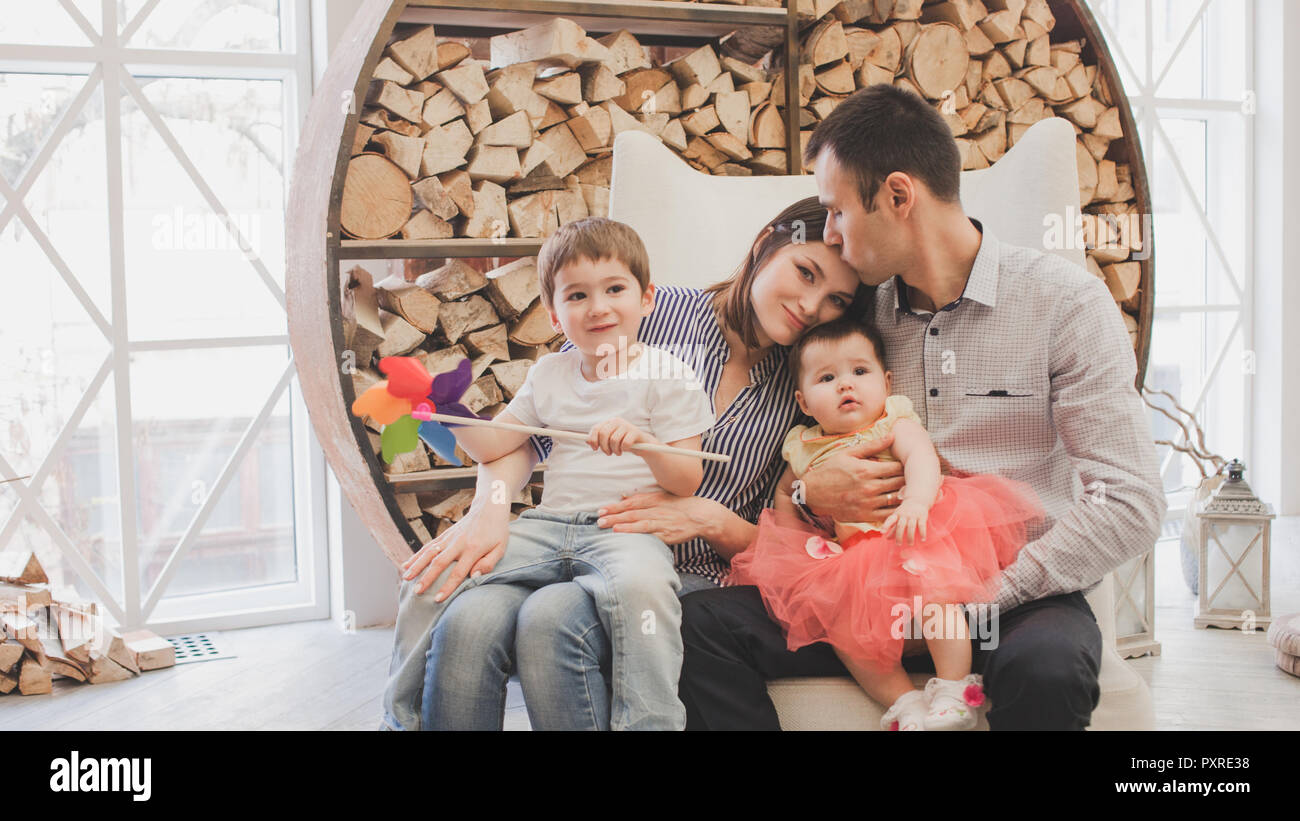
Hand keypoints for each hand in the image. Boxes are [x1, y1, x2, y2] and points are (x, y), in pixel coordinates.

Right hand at [400, 503, 509, 600]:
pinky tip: (406, 564)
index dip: (447, 586)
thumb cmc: (496, 531)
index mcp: (473, 549)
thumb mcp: (500, 548)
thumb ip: (488, 563)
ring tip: (406, 578)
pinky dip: (416, 555)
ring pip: (429, 552)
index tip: (438, 599)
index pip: (458, 572)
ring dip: (417, 565)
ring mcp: (449, 538)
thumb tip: (474, 576)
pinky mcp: (444, 535)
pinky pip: (428, 546)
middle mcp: (458, 543)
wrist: (489, 508)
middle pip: (439, 563)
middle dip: (427, 578)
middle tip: (416, 592)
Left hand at [587, 416, 651, 455]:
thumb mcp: (610, 440)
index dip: (593, 439)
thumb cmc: (624, 442)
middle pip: (603, 434)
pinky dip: (624, 449)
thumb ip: (599, 439)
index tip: (594, 449)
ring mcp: (626, 425)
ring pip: (614, 440)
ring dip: (615, 450)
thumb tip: (586, 441)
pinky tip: (625, 449)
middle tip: (608, 453)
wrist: (643, 444)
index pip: (596, 428)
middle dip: (604, 447)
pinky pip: (625, 443)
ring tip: (618, 452)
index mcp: (609, 422)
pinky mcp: (635, 432)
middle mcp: (617, 421)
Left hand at [595, 491, 718, 544]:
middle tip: (599, 519)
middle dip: (615, 516)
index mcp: (654, 499)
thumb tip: (623, 497)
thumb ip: (642, 498)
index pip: (631, 503)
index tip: (602, 509)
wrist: (700, 515)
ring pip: (640, 523)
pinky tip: (629, 538)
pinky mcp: (667, 535)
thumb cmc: (679, 506)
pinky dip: (639, 535)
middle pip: (632, 513)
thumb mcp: (661, 497)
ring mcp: (662, 522)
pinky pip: (651, 535)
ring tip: (610, 527)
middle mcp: (656, 510)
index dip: (615, 506)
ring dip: (624, 525)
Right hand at [802, 436, 905, 522]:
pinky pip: (888, 515)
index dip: (904, 466)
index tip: (904, 466)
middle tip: (909, 478)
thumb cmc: (830, 470)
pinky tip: (897, 505)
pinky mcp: (865, 515)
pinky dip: (896, 511)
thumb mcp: (848, 453)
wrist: (813, 492)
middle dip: (906, 480)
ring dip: (903, 495)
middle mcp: (869, 487)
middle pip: (900, 483)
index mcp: (867, 470)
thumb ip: (872, 446)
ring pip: (896, 500)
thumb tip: (892, 436)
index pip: (897, 468)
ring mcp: (868, 503)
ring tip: (905, 491)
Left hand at [883, 499, 928, 544]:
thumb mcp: (898, 517)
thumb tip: (887, 539)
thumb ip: (893, 527)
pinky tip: (923, 539)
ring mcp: (913, 515)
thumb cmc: (905, 511)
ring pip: (911, 526)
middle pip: (900, 526)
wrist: (917, 499)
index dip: (886, 526)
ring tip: (910, 544)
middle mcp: (904, 515)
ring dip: (910, 536)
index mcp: (897, 515)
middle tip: (898, 544)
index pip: (890, 520)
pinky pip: (921, 525)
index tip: (882, 532)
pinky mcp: (922, 516)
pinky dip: (922, 533)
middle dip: (899, 536)